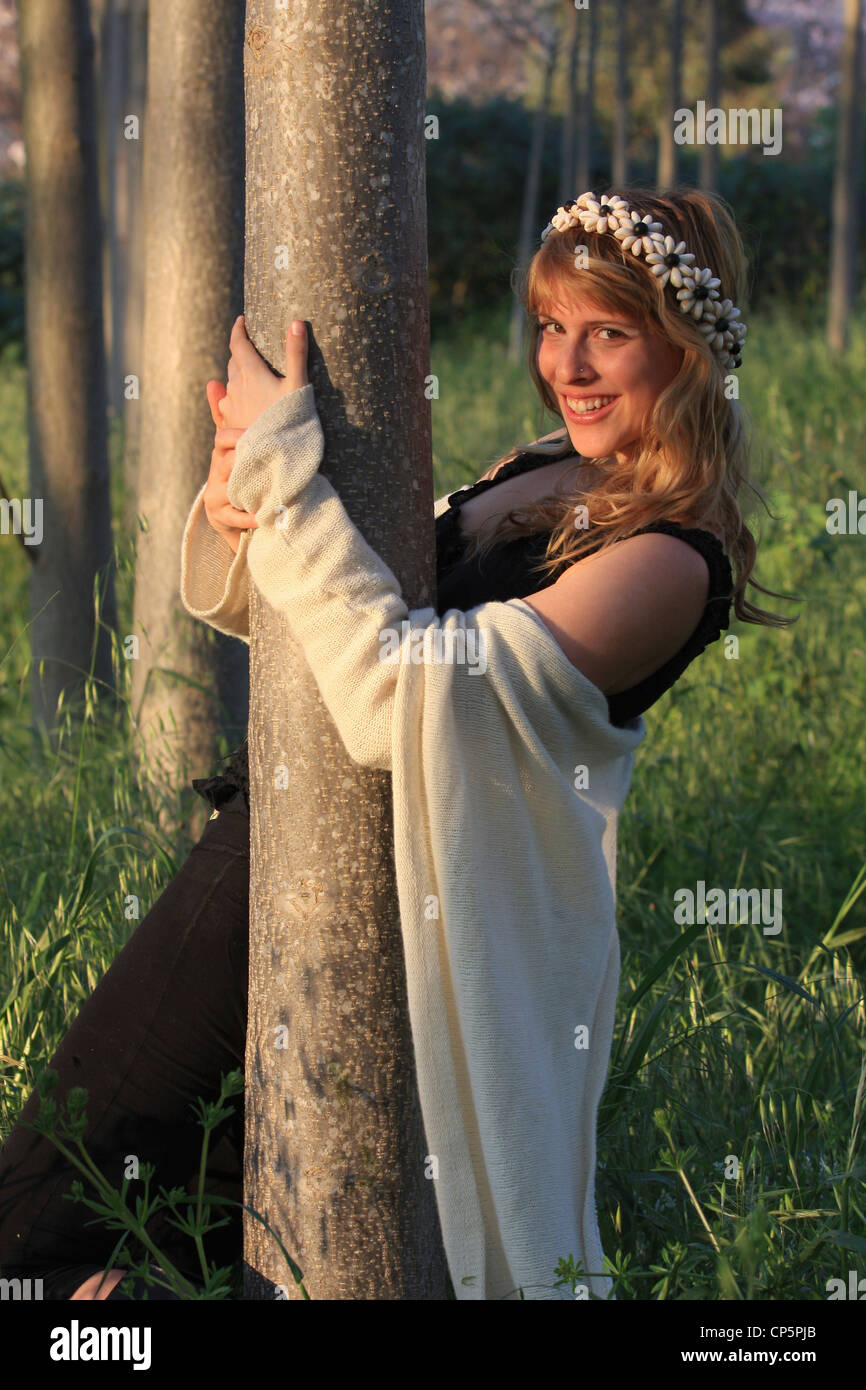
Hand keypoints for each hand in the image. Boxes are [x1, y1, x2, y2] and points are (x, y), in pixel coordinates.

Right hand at [202, 382, 257, 552]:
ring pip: (229, 488)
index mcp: (221, 453)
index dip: (237, 436)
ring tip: (268, 486)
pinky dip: (248, 517)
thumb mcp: (231, 447)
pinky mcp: (220, 517)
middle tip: (266, 457)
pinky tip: (262, 515)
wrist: (230, 515)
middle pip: (224, 462)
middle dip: (244, 460)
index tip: (256, 434)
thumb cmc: (237, 475)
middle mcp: (216, 473)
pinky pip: (233, 517)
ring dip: (248, 488)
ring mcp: (216, 496)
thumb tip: (213, 381)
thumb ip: (224, 416)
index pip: (222, 438)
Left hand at [210, 315, 309, 431]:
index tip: (241, 320)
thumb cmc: (290, 420)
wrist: (272, 457)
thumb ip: (296, 354)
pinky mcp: (227, 423)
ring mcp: (229, 406)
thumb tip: (297, 322)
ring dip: (238, 377)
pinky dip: (234, 397)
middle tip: (252, 348)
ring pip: (230, 383)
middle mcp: (235, 386)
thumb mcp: (297, 385)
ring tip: (252, 379)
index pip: (237, 343)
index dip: (238, 329)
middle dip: (241, 353)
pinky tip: (244, 404)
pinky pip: (226, 404)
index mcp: (250, 373)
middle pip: (234, 362)